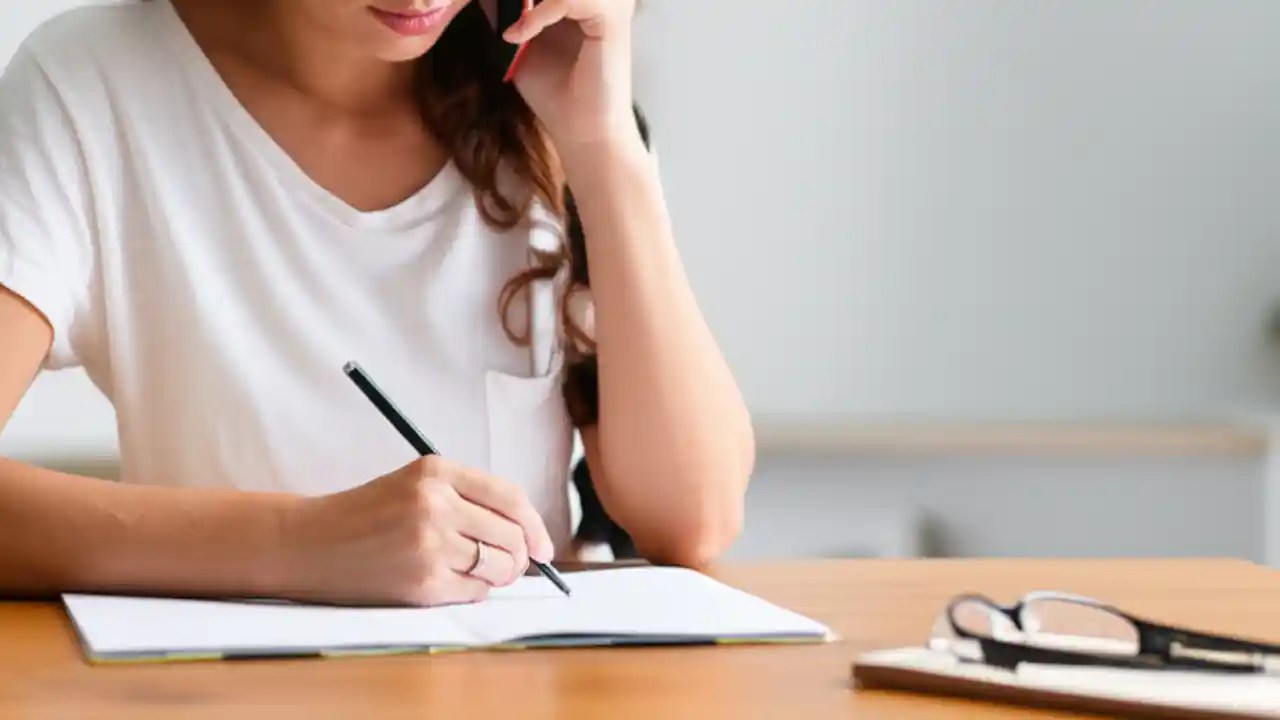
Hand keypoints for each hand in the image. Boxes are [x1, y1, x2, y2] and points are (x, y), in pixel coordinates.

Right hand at [281, 456, 554, 605]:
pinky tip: (452, 582)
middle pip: (511, 536)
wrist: (311, 542)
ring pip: (498, 567)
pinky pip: (474, 591)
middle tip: (509, 564)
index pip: (510, 497)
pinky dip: (473, 592)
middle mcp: (435, 503)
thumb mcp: (417, 484)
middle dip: (518, 556)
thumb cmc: (369, 514)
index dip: (535, 526)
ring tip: (479, 573)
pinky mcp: (421, 582)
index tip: (544, 547)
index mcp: (436, 470)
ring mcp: (428, 544)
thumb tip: (528, 538)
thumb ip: (469, 499)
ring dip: (498, 576)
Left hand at [500, 0, 638, 150]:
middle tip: (498, 13)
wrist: (583, 132)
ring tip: (507, 22)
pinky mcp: (612, 18)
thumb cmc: (556, 92)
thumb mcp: (518, 42)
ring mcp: (609, 2)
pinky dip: (536, 14)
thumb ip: (505, 10)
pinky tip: (517, 36)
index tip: (490, 6)